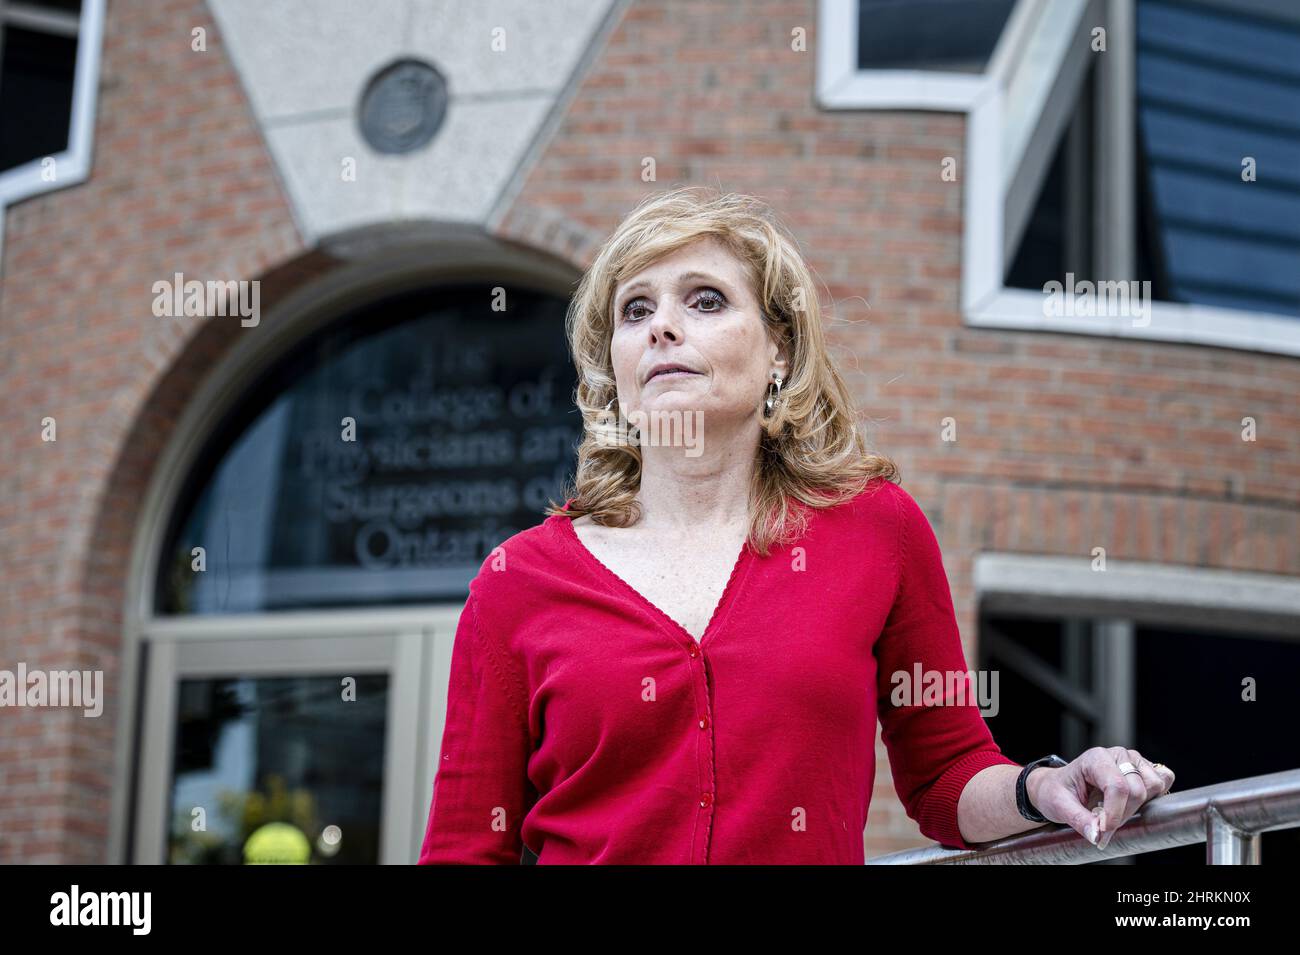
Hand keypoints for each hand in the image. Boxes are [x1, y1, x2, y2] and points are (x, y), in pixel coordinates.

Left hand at [1026, 747, 1174, 849]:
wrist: (1059, 786)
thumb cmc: (1058, 792)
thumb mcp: (1059, 806)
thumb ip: (1079, 820)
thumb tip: (1097, 836)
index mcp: (1095, 758)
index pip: (1117, 786)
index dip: (1115, 813)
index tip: (1104, 831)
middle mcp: (1117, 755)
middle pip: (1138, 790)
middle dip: (1124, 814)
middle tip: (1105, 825)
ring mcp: (1134, 761)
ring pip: (1154, 786)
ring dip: (1139, 806)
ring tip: (1115, 810)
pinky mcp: (1145, 770)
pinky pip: (1164, 781)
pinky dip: (1153, 797)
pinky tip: (1131, 803)